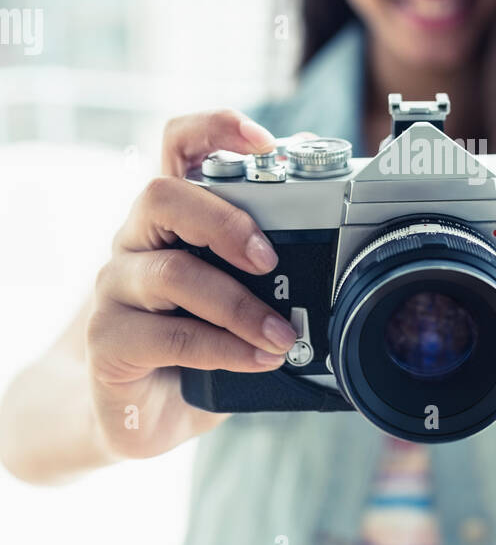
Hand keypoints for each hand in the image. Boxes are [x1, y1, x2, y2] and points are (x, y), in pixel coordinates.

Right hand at [85, 111, 312, 459]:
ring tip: (282, 335)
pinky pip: (169, 334)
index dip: (215, 129)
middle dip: (225, 222)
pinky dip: (223, 347)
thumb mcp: (239, 299)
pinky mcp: (108, 339)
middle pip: (161, 196)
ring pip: (170, 273)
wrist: (143, 415)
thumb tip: (338, 255)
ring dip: (238, 305)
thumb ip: (269, 269)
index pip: (178, 146)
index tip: (264, 142)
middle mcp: (136, 241)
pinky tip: (256, 359)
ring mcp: (115, 288)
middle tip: (270, 260)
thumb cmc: (198, 346)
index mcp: (172, 218)